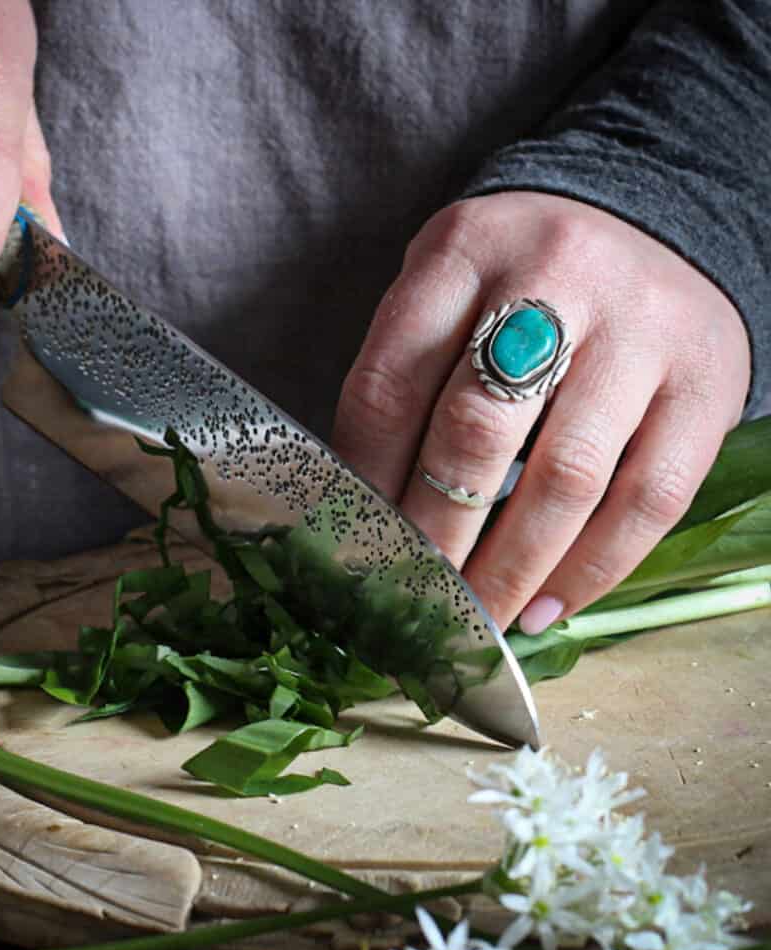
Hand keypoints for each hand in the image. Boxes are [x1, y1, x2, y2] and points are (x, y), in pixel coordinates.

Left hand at [333, 192, 750, 631]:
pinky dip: (593, 568)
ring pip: (566, 477)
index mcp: (463, 252)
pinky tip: (548, 606)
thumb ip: (407, 374)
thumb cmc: (520, 277)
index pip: (390, 385)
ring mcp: (642, 331)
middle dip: (435, 537)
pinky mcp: (707, 384)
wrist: (649, 220)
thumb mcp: (447, 288)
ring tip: (474, 621)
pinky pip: (649, 498)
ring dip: (511, 570)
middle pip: (477, 431)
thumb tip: (367, 507)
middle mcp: (556, 277)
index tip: (351, 545)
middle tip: (410, 601)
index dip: (363, 481)